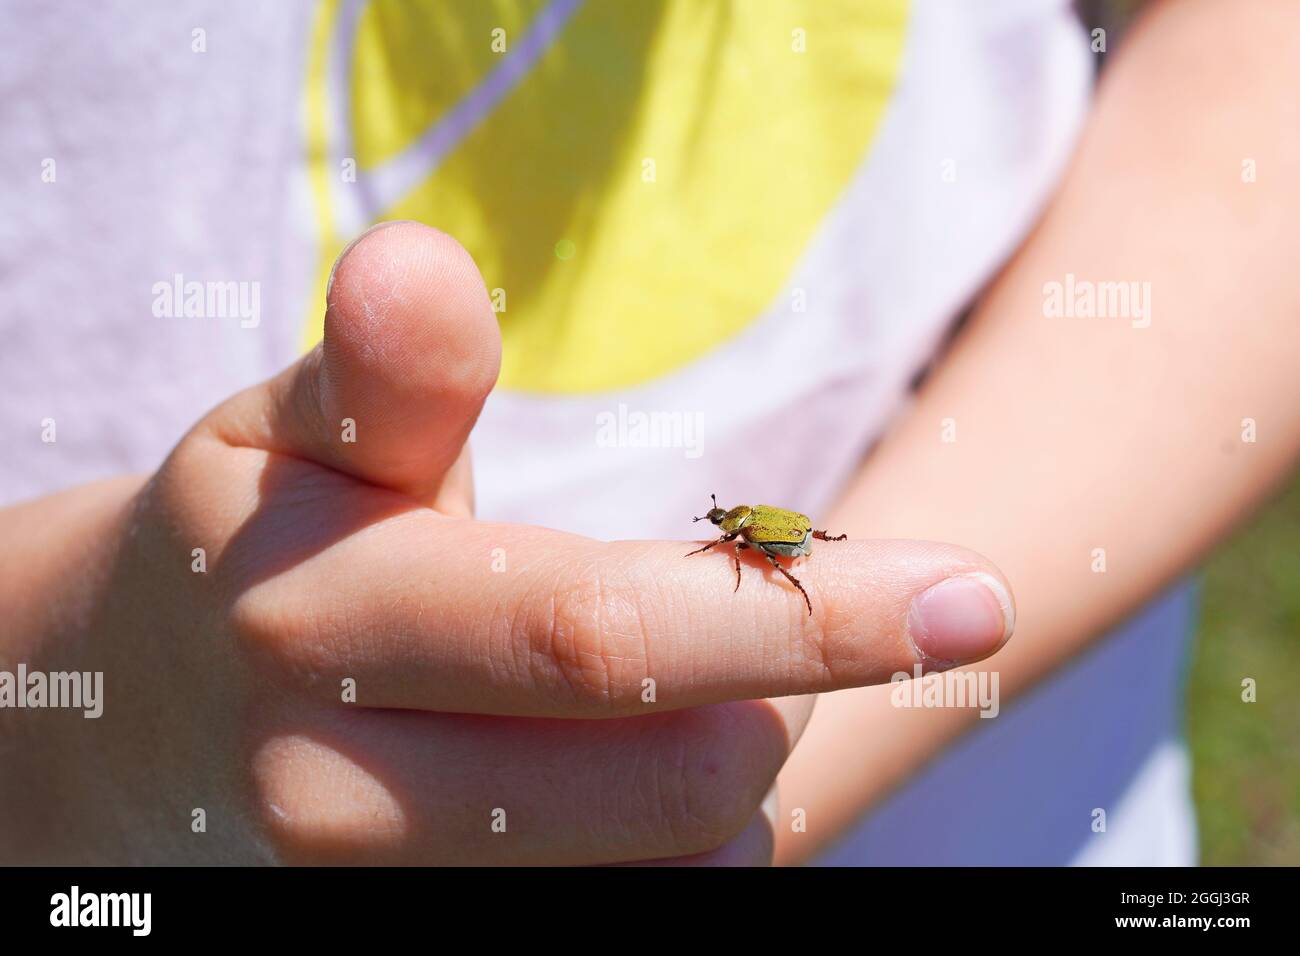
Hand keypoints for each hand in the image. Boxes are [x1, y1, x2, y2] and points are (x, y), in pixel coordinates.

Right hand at [0, 222, 1014, 864]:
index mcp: (322, 623)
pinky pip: (648, 911)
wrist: (138, 715)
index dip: (797, 620)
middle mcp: (339, 797)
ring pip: (683, 869)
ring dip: (735, 768)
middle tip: (753, 613)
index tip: (972, 597)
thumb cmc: (259, 542)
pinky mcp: (426, 935)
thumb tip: (416, 263)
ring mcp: (380, 898)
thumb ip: (385, 374)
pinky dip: (689, 837)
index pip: (597, 637)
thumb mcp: (295, 438)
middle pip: (681, 787)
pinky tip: (631, 767)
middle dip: (780, 689)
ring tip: (672, 684)